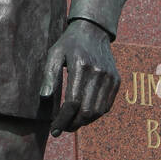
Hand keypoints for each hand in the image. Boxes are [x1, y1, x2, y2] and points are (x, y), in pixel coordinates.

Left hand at [39, 18, 120, 137]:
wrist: (94, 30)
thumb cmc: (69, 44)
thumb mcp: (54, 54)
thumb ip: (49, 75)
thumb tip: (44, 98)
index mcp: (81, 66)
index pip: (72, 102)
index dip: (62, 119)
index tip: (53, 129)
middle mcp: (99, 73)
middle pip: (87, 111)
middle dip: (72, 125)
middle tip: (61, 129)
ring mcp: (110, 77)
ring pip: (98, 111)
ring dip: (83, 122)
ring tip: (70, 124)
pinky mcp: (116, 80)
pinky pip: (106, 105)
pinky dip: (94, 115)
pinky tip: (82, 115)